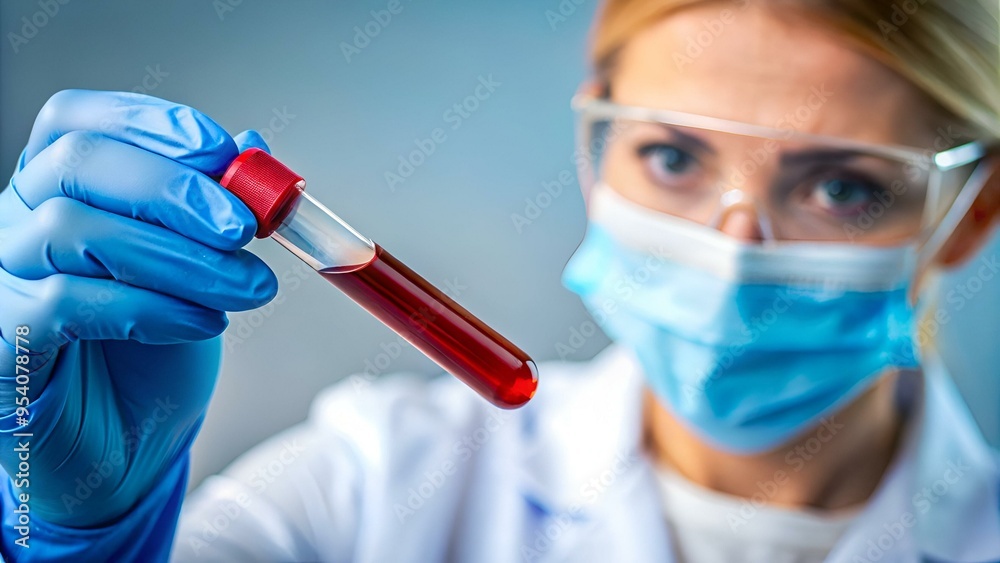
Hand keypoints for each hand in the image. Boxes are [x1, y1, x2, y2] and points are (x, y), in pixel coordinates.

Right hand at [0, 90, 276, 526]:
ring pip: (74, 230)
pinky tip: (204, 323)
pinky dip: (150, 308)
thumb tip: (250, 144)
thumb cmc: (156, 354)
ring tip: (249, 288)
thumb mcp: (199, 273)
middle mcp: (15, 223)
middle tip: (245, 226)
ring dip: (181, 257)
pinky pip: (63, 305)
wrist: (128, 450)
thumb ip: (215, 210)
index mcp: (58, 191)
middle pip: (77, 162)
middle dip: (174, 188)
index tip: (225, 153)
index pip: (80, 122)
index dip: (152, 126)